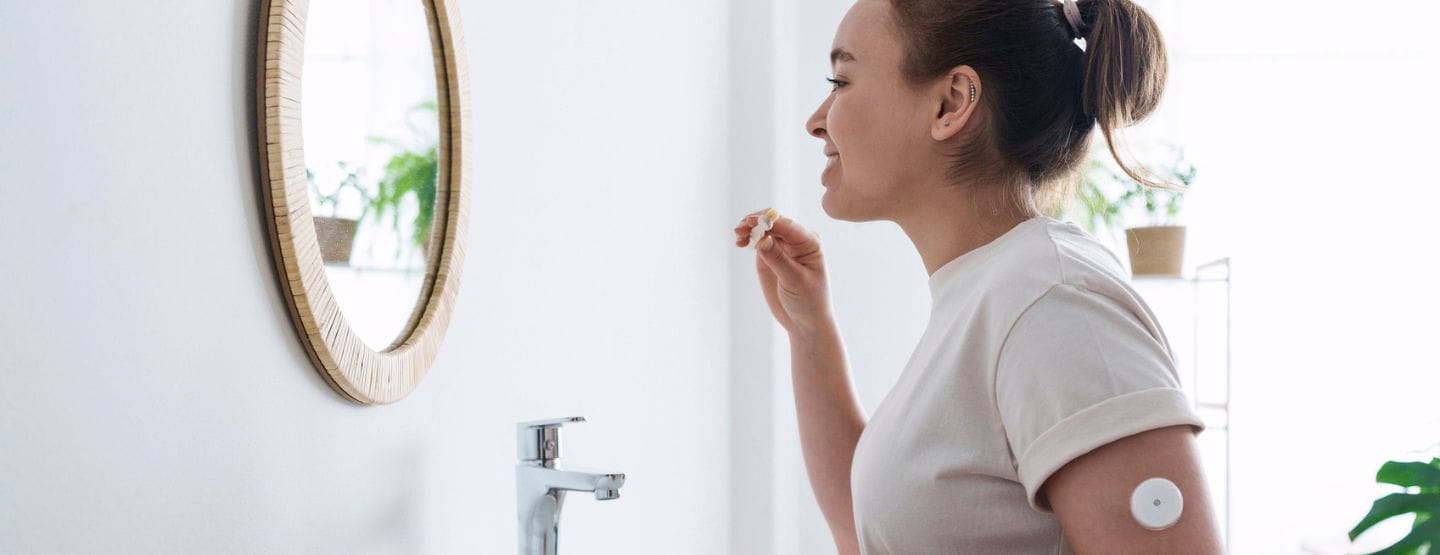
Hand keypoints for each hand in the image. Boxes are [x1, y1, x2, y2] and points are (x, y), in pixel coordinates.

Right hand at [733, 209, 834, 334]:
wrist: (805, 321)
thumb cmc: (809, 301)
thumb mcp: (795, 281)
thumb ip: (778, 259)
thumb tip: (763, 239)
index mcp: (809, 243)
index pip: (787, 225)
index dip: (768, 220)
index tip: (750, 222)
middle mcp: (796, 241)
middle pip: (774, 223)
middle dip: (756, 223)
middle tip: (740, 229)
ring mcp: (782, 247)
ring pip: (764, 230)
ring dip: (750, 229)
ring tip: (738, 236)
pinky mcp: (770, 256)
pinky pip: (758, 241)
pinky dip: (748, 238)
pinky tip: (740, 242)